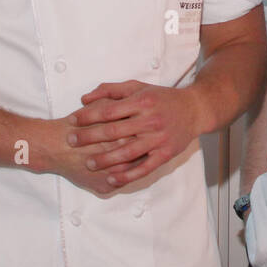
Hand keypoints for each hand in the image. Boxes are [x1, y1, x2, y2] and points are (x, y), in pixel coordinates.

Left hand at [67, 80, 203, 188]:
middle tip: (71, 141)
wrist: (195, 109)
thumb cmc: (163, 97)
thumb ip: (111, 90)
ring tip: (88, 163)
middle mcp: (150, 120)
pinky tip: (111, 179)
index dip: (87, 116)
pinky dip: (127, 175)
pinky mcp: (165, 154)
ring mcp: (158, 138)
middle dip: (89, 137)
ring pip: (127, 152)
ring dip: (105, 159)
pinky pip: (144, 168)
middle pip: (113, 131)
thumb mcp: (139, 87)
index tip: (71, 121)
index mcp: (142, 101)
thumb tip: (84, 99)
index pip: (108, 110)